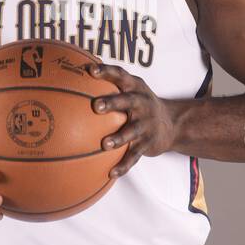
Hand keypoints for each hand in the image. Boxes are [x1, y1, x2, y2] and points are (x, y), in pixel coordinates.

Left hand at [89, 62, 176, 176]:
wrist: (172, 124)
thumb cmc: (140, 104)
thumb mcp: (131, 90)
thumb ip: (109, 84)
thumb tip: (72, 78)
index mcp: (135, 88)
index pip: (121, 75)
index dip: (107, 72)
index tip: (91, 71)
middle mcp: (142, 103)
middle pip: (128, 101)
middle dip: (113, 103)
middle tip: (96, 106)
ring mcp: (146, 124)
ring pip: (132, 131)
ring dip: (119, 137)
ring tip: (105, 144)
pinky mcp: (148, 143)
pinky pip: (135, 155)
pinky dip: (124, 165)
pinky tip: (111, 173)